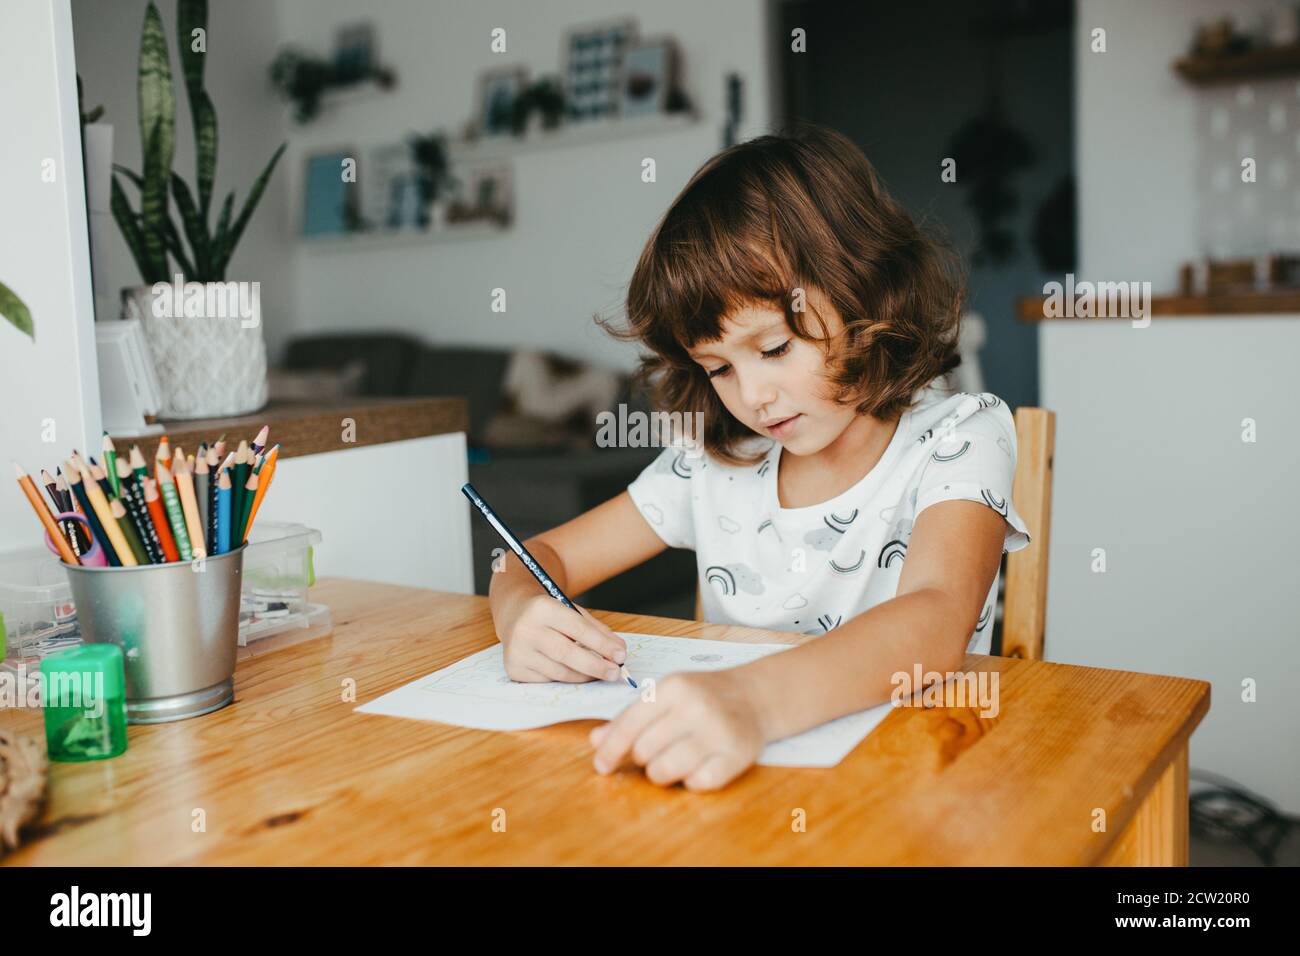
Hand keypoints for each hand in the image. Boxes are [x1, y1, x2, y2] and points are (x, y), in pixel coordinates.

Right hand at [492, 593, 627, 683]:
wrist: (514, 614)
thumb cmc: (549, 615)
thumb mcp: (571, 612)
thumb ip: (596, 630)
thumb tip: (618, 651)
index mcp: (542, 608)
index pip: (577, 628)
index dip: (601, 644)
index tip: (621, 655)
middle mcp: (526, 629)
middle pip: (566, 653)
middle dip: (595, 665)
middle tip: (615, 673)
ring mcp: (517, 651)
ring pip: (559, 671)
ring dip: (585, 676)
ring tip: (600, 673)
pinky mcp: (514, 669)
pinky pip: (548, 680)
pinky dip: (566, 679)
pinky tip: (576, 674)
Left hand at [588, 669, 766, 790]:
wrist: (755, 697)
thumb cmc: (702, 696)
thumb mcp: (666, 695)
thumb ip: (630, 717)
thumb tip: (596, 741)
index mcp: (673, 688)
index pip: (629, 725)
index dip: (610, 750)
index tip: (601, 766)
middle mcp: (696, 708)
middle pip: (643, 751)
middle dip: (641, 757)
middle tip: (656, 750)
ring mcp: (718, 733)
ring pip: (664, 771)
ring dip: (661, 773)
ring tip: (672, 760)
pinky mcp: (736, 756)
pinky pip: (696, 784)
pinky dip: (691, 781)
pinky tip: (697, 766)